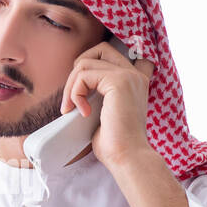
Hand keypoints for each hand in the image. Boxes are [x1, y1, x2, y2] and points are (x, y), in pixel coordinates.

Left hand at [59, 40, 155, 167]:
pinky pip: (83, 75)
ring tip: (72, 108)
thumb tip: (75, 89)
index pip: (122, 51)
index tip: (87, 77)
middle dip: (78, 69)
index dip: (101, 56)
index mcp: (135, 82)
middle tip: (72, 96)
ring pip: (86, 63)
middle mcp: (135, 75)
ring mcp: (128, 76)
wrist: (127, 157)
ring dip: (71, 86)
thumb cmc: (115, 143)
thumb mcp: (103, 112)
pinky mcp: (118, 81)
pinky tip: (82, 112)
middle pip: (100, 50)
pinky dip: (75, 93)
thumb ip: (97, 95)